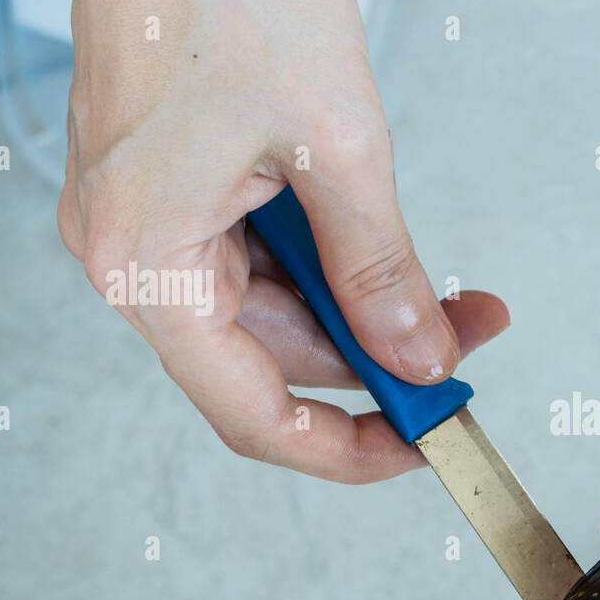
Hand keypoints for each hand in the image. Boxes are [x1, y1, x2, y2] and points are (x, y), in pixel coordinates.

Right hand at [57, 0, 507, 481]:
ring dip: (363, 310)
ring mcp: (152, 220)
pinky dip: (331, 264)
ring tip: (448, 296)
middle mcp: (134, 254)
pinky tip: (384, 252)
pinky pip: (263, 260)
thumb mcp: (336, 150)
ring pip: (276, 312)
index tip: (419, 448)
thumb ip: (381, 272)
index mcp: (147, 263)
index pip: (251, 413)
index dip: (344, 450)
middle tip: (465, 345)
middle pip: (272, 361)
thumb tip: (420, 357)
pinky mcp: (177, 188)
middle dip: (378, 361)